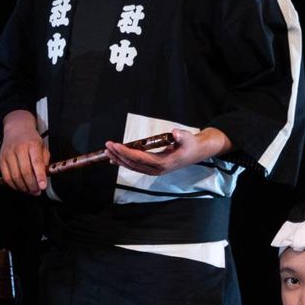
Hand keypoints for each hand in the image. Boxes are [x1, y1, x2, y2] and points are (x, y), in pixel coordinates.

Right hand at [0, 111, 49, 195]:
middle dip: (32, 185)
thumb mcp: (43, 146)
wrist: (16, 129)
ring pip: (15, 177)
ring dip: (23, 187)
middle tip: (37, 191)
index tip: (43, 186)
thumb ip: (45, 161)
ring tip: (30, 191)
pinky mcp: (1, 160)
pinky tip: (20, 187)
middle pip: (25, 172)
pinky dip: (13, 185)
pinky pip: (6, 177)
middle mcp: (19, 149)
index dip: (40, 176)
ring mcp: (8, 154)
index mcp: (32, 144)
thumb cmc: (31, 139)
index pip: (36, 162)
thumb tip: (45, 177)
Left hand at [105, 126, 231, 176]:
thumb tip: (175, 133)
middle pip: (132, 164)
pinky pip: (135, 166)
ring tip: (107, 152)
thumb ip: (182, 136)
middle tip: (107, 147)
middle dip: (118, 155)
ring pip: (132, 166)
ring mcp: (154, 170)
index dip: (126, 152)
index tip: (115, 145)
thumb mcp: (189, 138)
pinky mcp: (152, 168)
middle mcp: (156, 169)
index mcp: (163, 163)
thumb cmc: (191, 144)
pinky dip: (124, 162)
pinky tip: (114, 159)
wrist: (197, 152)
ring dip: (119, 159)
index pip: (139, 159)